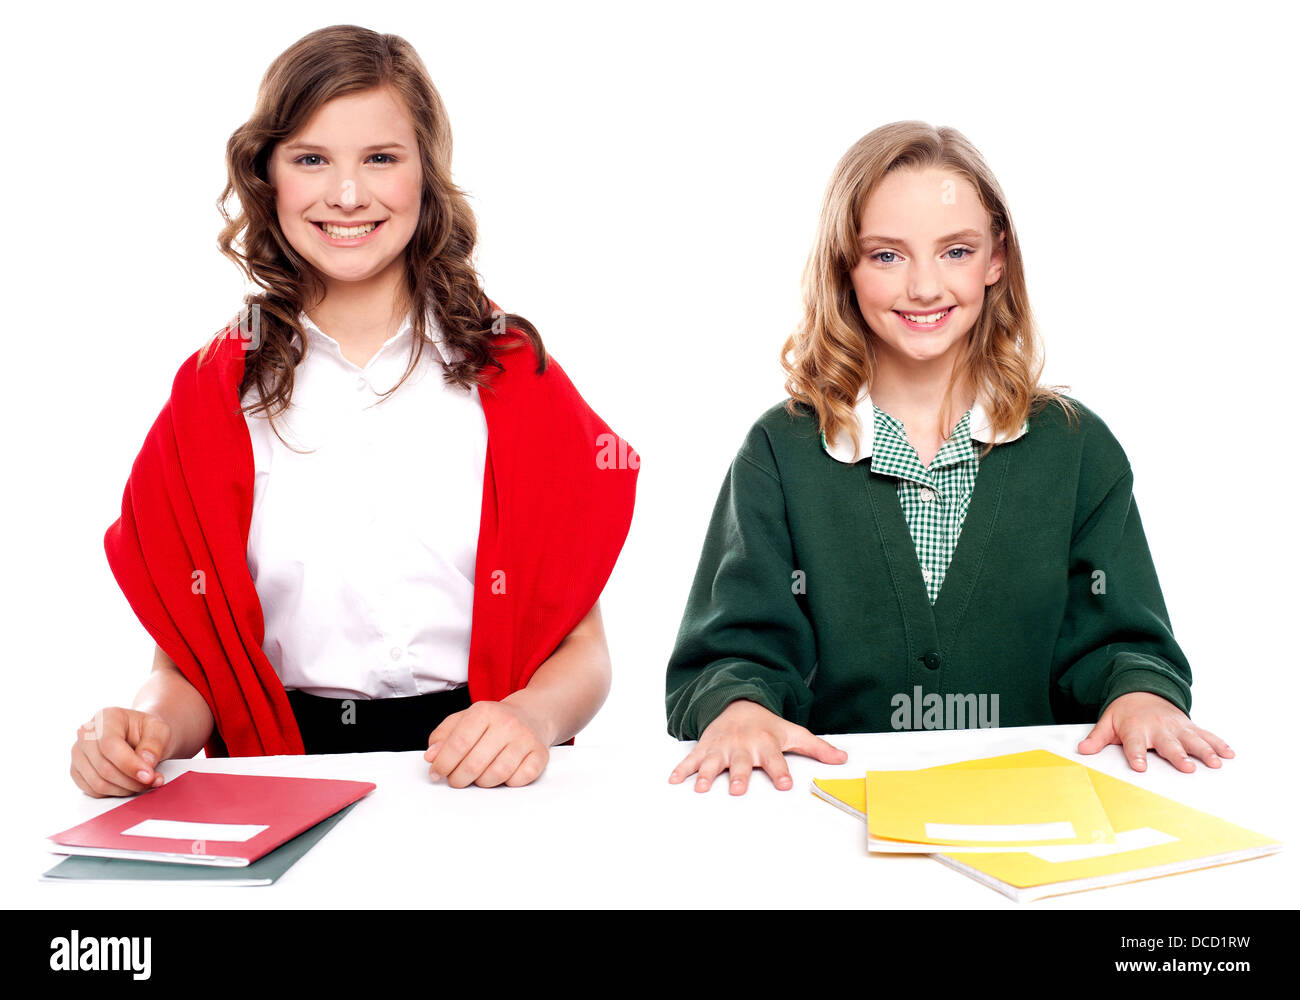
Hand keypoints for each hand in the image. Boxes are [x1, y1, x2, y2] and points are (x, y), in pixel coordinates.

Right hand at [70, 707, 171, 796]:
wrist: (139, 737)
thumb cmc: (147, 732)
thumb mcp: (160, 730)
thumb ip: (154, 745)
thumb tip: (145, 763)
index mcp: (105, 718)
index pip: (110, 745)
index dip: (129, 764)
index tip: (148, 776)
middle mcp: (85, 735)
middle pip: (103, 767)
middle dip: (132, 780)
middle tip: (153, 781)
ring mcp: (78, 754)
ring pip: (98, 783)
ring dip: (125, 789)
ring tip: (145, 783)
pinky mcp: (77, 772)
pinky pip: (94, 791)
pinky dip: (115, 793)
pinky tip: (130, 785)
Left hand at [423, 700, 549, 787]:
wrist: (532, 715)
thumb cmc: (493, 722)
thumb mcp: (464, 720)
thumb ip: (442, 736)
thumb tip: (431, 756)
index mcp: (484, 711)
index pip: (458, 744)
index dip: (443, 763)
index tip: (436, 773)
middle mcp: (507, 723)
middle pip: (475, 764)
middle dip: (459, 778)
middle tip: (456, 780)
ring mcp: (526, 739)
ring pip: (496, 775)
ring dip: (482, 782)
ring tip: (479, 775)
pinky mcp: (540, 754)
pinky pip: (519, 780)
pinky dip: (507, 782)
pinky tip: (503, 773)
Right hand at [668, 699, 847, 794]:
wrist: (737, 703)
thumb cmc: (766, 725)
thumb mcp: (792, 732)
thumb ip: (817, 748)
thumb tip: (842, 759)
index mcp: (765, 743)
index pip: (775, 759)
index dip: (780, 771)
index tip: (784, 784)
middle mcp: (742, 745)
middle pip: (741, 762)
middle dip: (738, 775)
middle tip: (737, 788)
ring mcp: (722, 747)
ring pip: (713, 762)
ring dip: (705, 774)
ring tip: (700, 788)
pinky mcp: (705, 748)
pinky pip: (692, 759)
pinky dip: (682, 769)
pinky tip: (674, 780)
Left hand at [1078, 691, 1233, 772]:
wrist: (1143, 691)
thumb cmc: (1125, 713)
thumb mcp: (1107, 722)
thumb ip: (1097, 738)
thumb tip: (1082, 750)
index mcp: (1135, 728)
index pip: (1134, 744)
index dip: (1136, 755)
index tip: (1139, 767)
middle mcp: (1158, 728)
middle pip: (1168, 744)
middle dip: (1178, 755)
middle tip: (1187, 768)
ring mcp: (1177, 727)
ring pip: (1192, 740)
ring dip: (1205, 751)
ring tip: (1216, 763)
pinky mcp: (1190, 727)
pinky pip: (1206, 735)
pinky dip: (1219, 744)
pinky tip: (1229, 754)